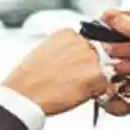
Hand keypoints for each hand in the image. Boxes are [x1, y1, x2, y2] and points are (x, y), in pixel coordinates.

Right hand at [4, 29, 129, 115]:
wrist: (24, 96)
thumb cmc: (28, 80)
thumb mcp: (45, 53)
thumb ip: (64, 51)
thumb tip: (73, 60)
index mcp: (67, 33)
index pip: (86, 42)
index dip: (81, 59)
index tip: (73, 68)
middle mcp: (81, 41)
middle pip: (97, 55)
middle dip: (89, 69)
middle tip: (73, 81)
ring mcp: (90, 57)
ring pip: (103, 70)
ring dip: (94, 81)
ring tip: (73, 89)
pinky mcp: (96, 75)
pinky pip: (106, 85)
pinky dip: (96, 93)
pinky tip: (78, 95)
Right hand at [100, 10, 129, 104]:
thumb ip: (128, 25)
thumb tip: (110, 14)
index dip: (116, 19)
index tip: (101, 22)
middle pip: (126, 35)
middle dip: (118, 42)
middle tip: (112, 46)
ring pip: (126, 52)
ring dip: (122, 57)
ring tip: (123, 61)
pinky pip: (129, 66)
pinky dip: (126, 68)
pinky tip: (127, 71)